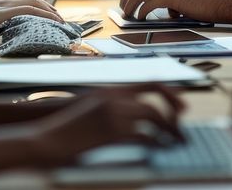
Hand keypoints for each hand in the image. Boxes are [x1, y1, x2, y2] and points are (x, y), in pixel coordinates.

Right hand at [0, 0, 62, 38]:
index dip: (39, 5)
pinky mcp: (5, 10)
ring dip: (50, 11)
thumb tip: (7, 27)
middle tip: (58, 17)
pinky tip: (51, 20)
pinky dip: (44, 14)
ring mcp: (5, 2)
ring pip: (35, 3)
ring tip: (59, 20)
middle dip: (48, 8)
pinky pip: (30, 10)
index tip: (48, 13)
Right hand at [31, 84, 184, 165]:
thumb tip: (136, 111)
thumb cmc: (69, 124)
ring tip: (175, 141)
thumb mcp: (92, 105)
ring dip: (168, 130)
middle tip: (181, 130)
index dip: (170, 92)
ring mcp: (113, 114)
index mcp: (111, 90)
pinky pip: (142, 136)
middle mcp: (114, 98)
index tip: (183, 106)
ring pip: (152, 117)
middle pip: (154, 102)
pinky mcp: (111, 132)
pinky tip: (159, 149)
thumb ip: (114, 103)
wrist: (49, 136)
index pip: (149, 82)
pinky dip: (155, 143)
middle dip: (173, 116)